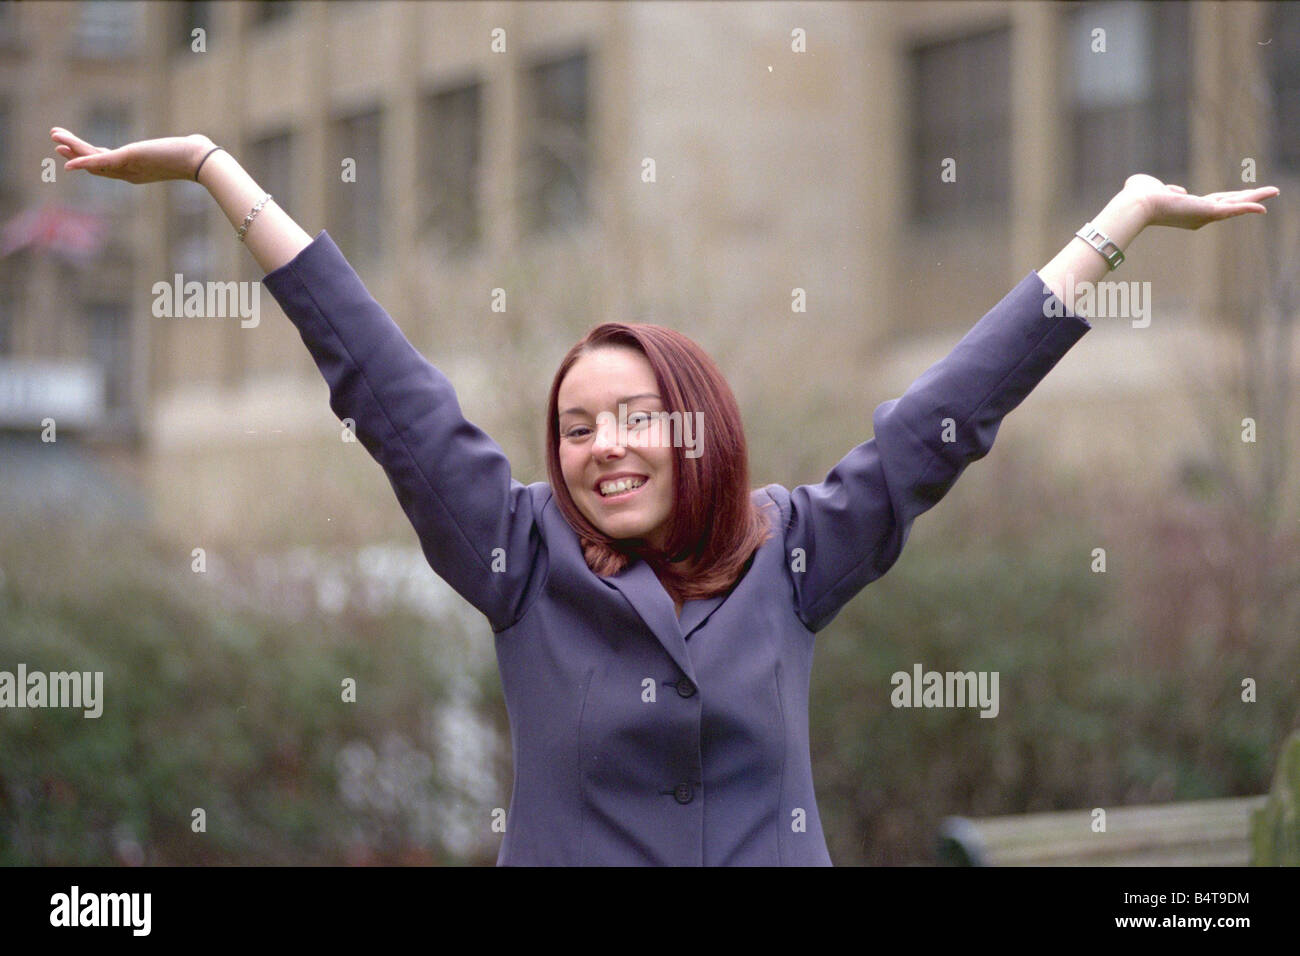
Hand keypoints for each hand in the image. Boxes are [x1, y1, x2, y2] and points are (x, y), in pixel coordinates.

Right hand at [50, 127, 214, 183]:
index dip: (89, 158)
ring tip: (55, 138)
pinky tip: (68, 162)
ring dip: (72, 150)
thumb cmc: (194, 156)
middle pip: (96, 165)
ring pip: (93, 160)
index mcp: (136, 172)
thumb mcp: (180, 150)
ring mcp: (128, 168)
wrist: (199, 161)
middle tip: (56, 143)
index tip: (75, 150)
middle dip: (75, 154)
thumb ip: (179, 148)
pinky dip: (83, 162)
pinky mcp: (128, 159)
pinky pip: (101, 161)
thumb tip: (194, 141)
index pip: (108, 166)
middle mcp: (129, 173)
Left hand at [1121, 173, 1278, 229]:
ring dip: (1255, 199)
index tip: (1240, 196)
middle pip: (1230, 204)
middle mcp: (1198, 215)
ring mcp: (1204, 215)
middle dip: (1248, 199)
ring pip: (1235, 205)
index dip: (1226, 199)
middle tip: (1268, 194)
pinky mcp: (1207, 212)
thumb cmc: (1139, 195)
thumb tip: (1176, 190)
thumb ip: (1166, 188)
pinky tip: (1263, 206)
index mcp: (1188, 209)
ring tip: (1274, 191)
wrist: (1137, 203)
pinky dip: (1248, 207)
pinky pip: (1233, 210)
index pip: (1212, 203)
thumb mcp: (1154, 187)